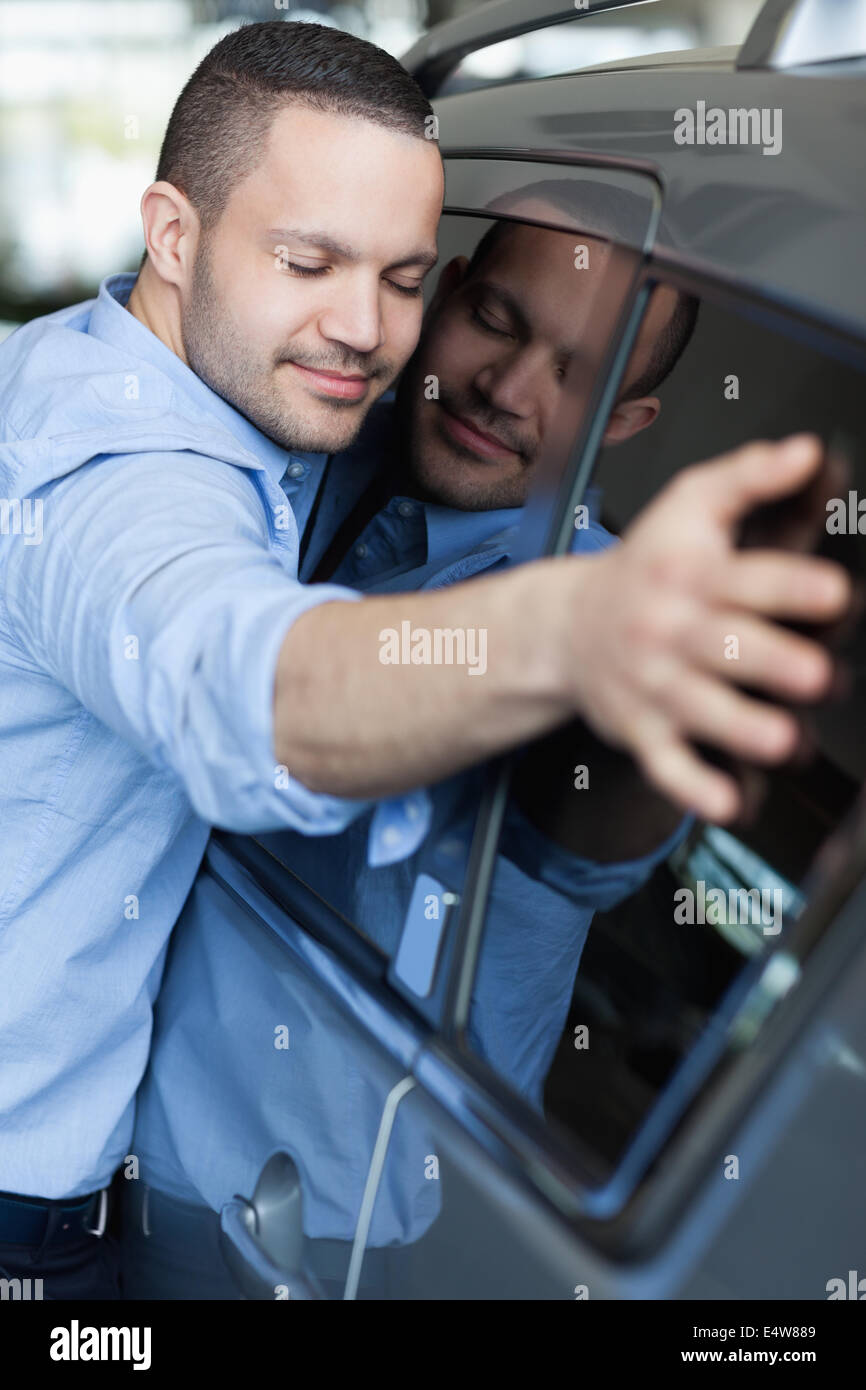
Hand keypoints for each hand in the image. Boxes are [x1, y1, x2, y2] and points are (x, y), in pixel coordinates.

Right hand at [567, 434, 851, 821]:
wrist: (565, 625)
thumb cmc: (644, 565)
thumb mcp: (689, 504)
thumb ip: (749, 476)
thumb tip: (807, 452)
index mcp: (690, 575)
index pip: (743, 578)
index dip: (789, 585)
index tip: (832, 592)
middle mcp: (670, 630)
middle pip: (723, 646)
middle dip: (770, 661)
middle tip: (814, 674)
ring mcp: (653, 684)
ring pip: (697, 709)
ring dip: (740, 726)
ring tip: (780, 740)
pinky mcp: (640, 729)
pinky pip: (665, 762)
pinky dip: (692, 786)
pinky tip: (725, 802)